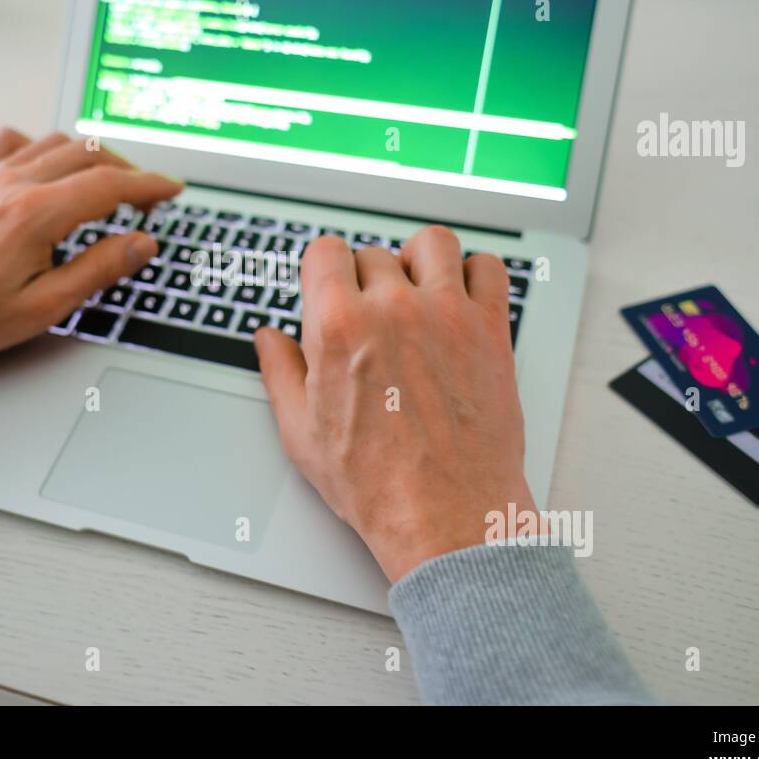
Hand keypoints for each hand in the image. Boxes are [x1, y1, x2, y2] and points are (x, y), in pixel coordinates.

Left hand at [0, 129, 181, 360]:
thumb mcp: (41, 307)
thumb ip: (97, 270)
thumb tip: (140, 245)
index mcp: (35, 215)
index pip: (109, 185)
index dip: (149, 185)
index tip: (171, 189)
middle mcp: (13, 185)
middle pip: (89, 155)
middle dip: (128, 171)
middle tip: (148, 197)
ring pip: (56, 143)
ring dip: (92, 158)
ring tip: (109, 184)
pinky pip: (15, 142)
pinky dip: (44, 148)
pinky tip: (50, 169)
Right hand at [254, 226, 533, 582]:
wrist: (446, 514)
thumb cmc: (378, 484)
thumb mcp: (302, 433)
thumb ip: (280, 373)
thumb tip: (269, 341)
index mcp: (338, 326)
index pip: (324, 252)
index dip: (322, 270)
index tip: (328, 286)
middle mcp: (392, 309)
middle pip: (374, 255)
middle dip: (365, 281)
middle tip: (369, 318)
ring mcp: (446, 314)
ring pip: (431, 244)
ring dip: (419, 260)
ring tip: (415, 290)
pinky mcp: (489, 329)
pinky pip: (489, 269)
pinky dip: (475, 274)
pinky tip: (461, 298)